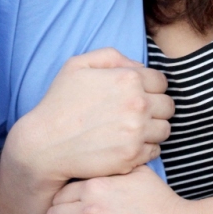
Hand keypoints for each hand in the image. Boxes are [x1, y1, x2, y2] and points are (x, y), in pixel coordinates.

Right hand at [2, 48, 173, 198]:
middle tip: (133, 114)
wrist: (44, 145)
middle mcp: (138, 104)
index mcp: (128, 79)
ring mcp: (137, 132)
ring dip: (152, 129)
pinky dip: (144, 148)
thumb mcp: (77, 65)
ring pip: (165, 129)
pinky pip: (155, 150)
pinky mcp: (133, 156)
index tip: (134, 95)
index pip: (161, 81)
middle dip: (154, 107)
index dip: (149, 87)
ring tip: (129, 130)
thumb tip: (139, 66)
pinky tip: (125, 144)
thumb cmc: (59, 103)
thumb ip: (112, 57)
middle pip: (168, 106)